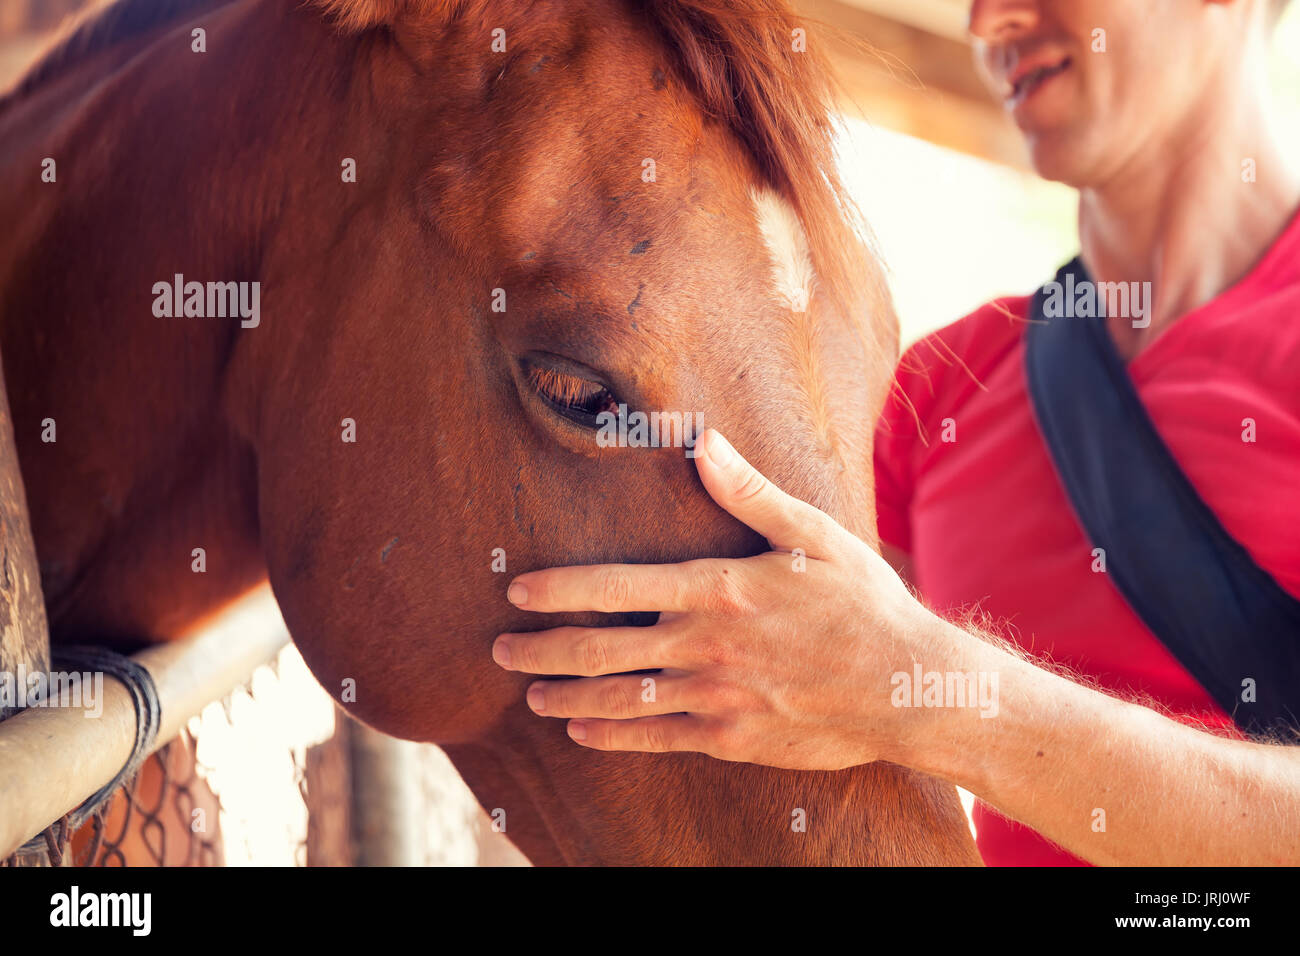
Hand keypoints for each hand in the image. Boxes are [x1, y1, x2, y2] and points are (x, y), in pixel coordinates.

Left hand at [491, 429, 955, 770]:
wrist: (911, 690)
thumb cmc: (864, 605)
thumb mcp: (814, 537)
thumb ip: (749, 493)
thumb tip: (701, 442)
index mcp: (721, 590)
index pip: (619, 586)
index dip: (562, 590)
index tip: (518, 592)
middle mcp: (708, 648)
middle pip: (604, 650)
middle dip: (544, 650)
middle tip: (500, 649)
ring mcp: (717, 699)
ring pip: (623, 700)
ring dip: (568, 696)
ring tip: (530, 693)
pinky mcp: (732, 739)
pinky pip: (657, 740)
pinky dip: (614, 736)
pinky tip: (582, 731)